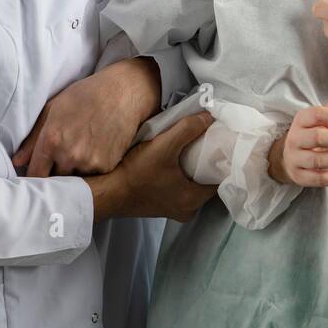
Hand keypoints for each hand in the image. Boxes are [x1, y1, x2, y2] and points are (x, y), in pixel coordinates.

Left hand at [15, 57, 159, 177]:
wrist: (124, 92)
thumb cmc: (86, 95)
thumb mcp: (53, 109)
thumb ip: (33, 138)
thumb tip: (18, 161)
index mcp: (51, 140)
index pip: (36, 174)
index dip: (35, 175)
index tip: (39, 172)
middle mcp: (69, 156)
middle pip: (56, 179)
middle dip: (56, 171)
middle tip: (64, 155)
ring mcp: (89, 163)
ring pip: (75, 179)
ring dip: (75, 171)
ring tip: (82, 150)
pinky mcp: (107, 166)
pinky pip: (93, 176)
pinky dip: (92, 168)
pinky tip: (97, 149)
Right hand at [89, 112, 218, 221]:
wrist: (106, 192)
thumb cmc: (136, 172)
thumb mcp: (163, 146)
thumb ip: (188, 129)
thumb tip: (209, 117)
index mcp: (193, 200)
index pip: (220, 180)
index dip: (221, 162)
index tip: (221, 146)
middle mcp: (187, 210)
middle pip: (207, 184)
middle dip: (208, 165)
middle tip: (209, 145)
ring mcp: (173, 210)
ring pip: (193, 187)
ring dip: (194, 171)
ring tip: (195, 150)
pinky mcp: (162, 207)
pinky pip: (181, 190)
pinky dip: (182, 178)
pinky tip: (177, 163)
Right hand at [267, 102, 327, 186]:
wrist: (290, 157)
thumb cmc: (311, 135)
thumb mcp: (319, 120)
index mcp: (301, 120)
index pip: (319, 114)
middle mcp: (295, 138)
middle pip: (319, 137)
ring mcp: (295, 158)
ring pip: (320, 160)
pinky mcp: (299, 176)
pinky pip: (321, 178)